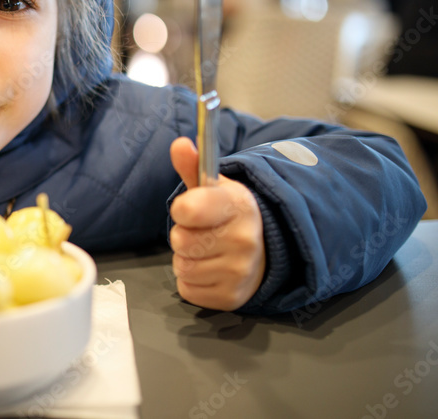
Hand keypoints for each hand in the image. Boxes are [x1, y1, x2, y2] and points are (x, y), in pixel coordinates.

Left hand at [168, 137, 265, 310]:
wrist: (262, 249)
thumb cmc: (227, 214)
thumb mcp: (212, 186)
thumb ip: (192, 166)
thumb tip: (179, 144)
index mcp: (238, 206)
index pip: (188, 209)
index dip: (181, 209)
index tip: (189, 209)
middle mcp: (243, 240)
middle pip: (180, 241)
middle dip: (185, 236)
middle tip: (203, 231)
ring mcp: (240, 271)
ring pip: (182, 267)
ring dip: (188, 259)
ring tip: (208, 250)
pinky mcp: (231, 297)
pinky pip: (187, 289)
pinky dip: (193, 281)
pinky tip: (211, 269)